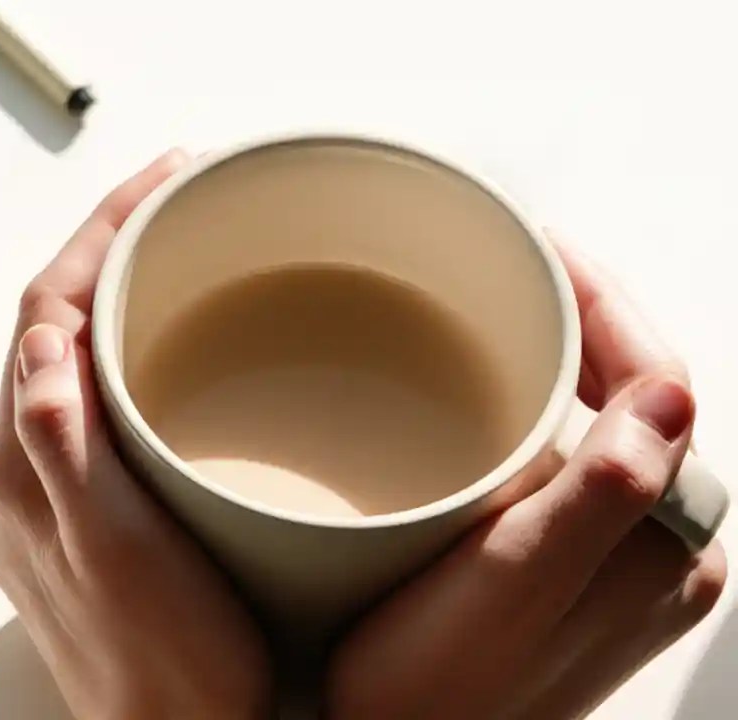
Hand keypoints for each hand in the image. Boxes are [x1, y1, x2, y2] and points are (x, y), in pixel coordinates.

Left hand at [0, 150, 272, 719]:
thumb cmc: (171, 665)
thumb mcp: (119, 556)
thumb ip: (65, 449)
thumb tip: (38, 341)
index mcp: (21, 469)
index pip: (43, 315)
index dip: (97, 237)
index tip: (160, 183)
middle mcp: (15, 472)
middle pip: (45, 325)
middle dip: (104, 251)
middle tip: (175, 199)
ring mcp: (38, 492)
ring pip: (62, 360)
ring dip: (108, 296)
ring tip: (172, 249)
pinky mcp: (67, 512)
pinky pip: (80, 401)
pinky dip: (115, 350)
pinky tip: (158, 345)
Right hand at [325, 239, 727, 718]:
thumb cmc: (432, 693)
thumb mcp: (508, 593)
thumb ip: (598, 502)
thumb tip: (673, 397)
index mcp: (658, 544)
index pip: (658, 382)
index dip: (605, 302)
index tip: (538, 246)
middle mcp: (654, 550)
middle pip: (636, 393)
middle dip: (580, 316)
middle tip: (506, 264)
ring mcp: (610, 561)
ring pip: (603, 424)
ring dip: (559, 361)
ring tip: (493, 310)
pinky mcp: (566, 569)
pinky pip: (569, 460)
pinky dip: (536, 412)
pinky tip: (482, 405)